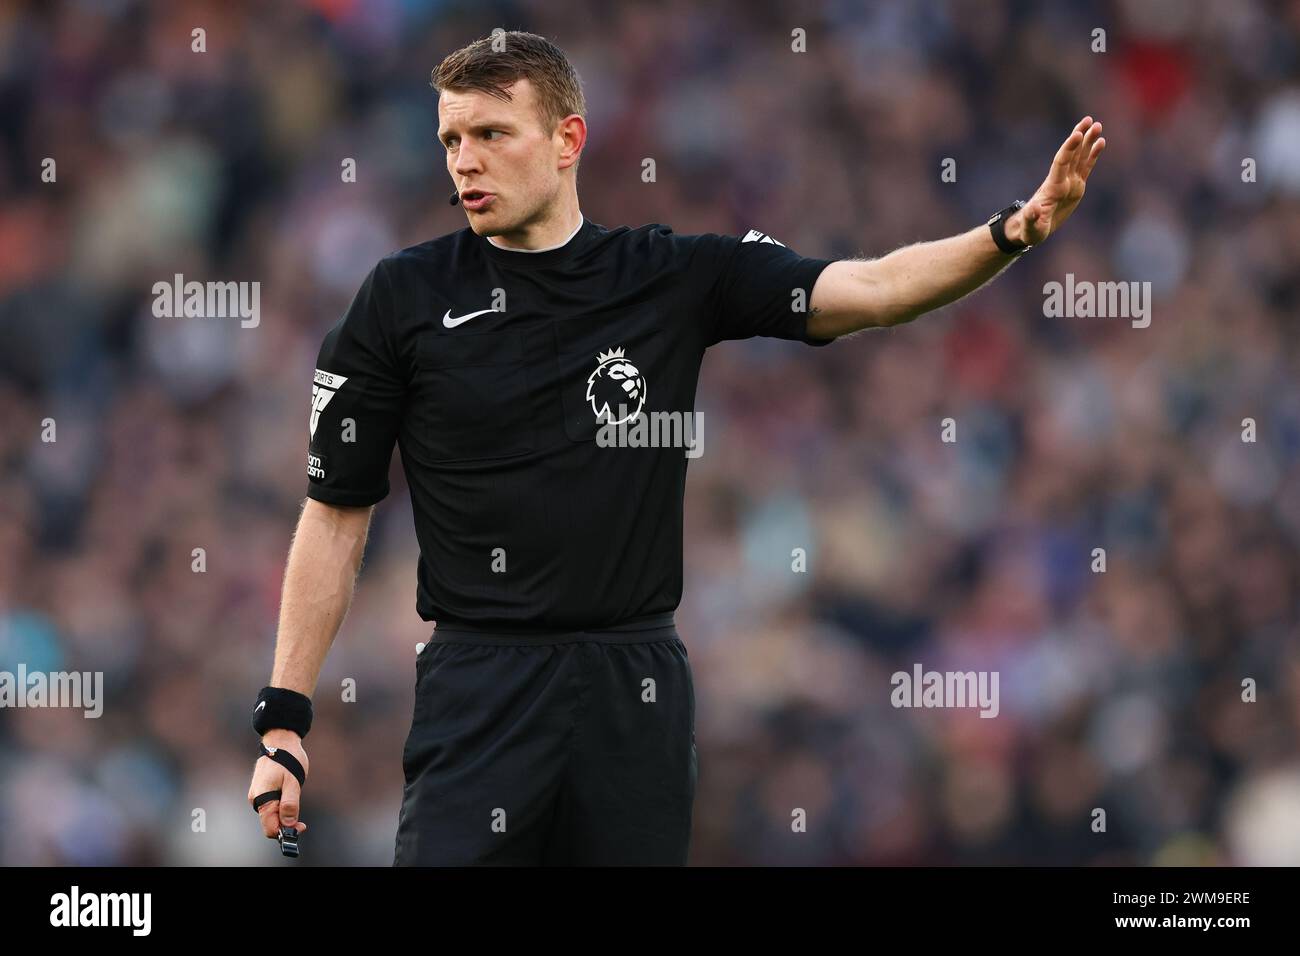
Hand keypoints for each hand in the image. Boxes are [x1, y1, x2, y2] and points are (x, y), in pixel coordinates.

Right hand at [247, 729, 309, 838]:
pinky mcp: (262, 790)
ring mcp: (258, 794)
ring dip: (284, 814)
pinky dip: (281, 807)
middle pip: (270, 823)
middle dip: (285, 824)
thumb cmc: (288, 758)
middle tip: (302, 821)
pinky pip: (271, 806)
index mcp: (262, 798)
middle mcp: (256, 799)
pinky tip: (290, 796)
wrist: (280, 739)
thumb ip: (290, 803)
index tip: (301, 827)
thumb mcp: (293, 782)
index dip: (285, 831)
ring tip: (295, 799)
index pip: (270, 827)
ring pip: (271, 815)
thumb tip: (288, 823)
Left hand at [1007, 116, 1105, 245]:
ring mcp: (1068, 182)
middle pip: (1071, 155)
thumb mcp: (1030, 229)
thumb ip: (1032, 219)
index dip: (1069, 148)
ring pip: (1079, 157)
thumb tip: (1033, 209)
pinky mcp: (1075, 187)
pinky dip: (1092, 155)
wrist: (1030, 229)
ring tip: (1097, 125)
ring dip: (1087, 141)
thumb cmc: (1029, 231)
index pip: (1061, 163)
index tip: (1077, 134)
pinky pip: (1086, 167)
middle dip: (1079, 137)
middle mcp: (1061, 181)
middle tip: (1089, 120)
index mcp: (1052, 188)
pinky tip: (1100, 142)